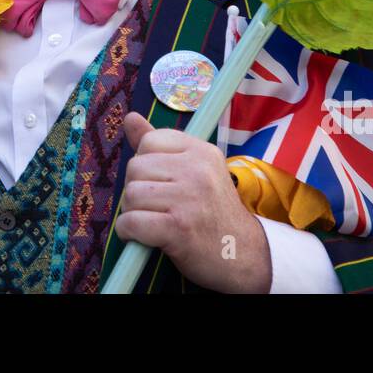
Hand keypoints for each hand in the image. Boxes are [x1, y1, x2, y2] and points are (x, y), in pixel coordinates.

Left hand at [113, 111, 271, 292]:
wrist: (244, 255)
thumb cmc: (213, 212)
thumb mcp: (195, 171)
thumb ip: (160, 145)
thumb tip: (130, 117)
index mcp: (201, 151)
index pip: (149, 142)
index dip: (145, 164)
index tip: (160, 183)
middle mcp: (197, 170)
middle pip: (135, 168)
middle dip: (136, 190)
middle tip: (156, 207)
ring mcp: (189, 199)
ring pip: (130, 195)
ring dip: (132, 213)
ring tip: (152, 221)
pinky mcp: (178, 229)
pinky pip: (131, 222)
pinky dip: (128, 232)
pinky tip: (142, 237)